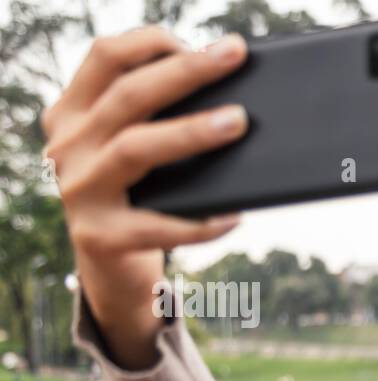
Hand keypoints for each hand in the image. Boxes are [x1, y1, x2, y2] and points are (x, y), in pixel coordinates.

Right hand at [40, 26, 250, 368]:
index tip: (203, 42)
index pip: (104, 57)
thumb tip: (225, 87)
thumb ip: (153, 117)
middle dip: (186, 71)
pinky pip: (159, 226)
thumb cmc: (139, 197)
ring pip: (137, 148)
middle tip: (234, 57)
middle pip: (128, 96)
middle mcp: (68, 147)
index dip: (152, 42)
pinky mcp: (100, 237)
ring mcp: (79, 192)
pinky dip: (202, 222)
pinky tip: (236, 215)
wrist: (111, 270)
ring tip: (238, 122)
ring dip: (191, 132)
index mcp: (73, 114)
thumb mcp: (131, 148)